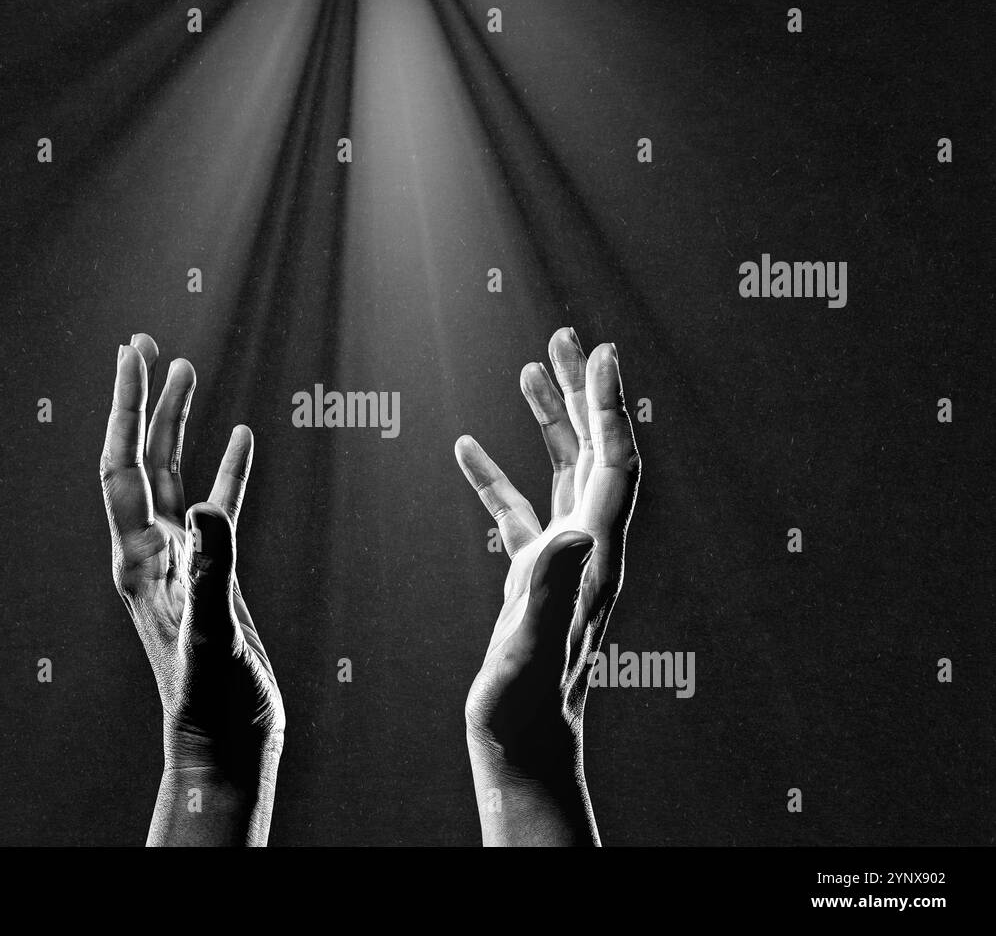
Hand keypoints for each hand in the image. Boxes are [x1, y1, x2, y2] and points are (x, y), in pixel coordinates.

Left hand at [100, 333, 283, 845]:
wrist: (225, 742)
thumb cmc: (212, 699)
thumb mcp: (213, 632)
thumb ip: (212, 568)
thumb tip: (207, 503)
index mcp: (140, 558)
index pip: (124, 465)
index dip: (127, 406)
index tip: (131, 353)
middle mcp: (152, 552)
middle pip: (141, 458)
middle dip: (143, 401)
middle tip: (147, 345)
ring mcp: (182, 562)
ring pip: (175, 475)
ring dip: (179, 424)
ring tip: (188, 372)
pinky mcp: (212, 577)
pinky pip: (219, 508)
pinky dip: (229, 470)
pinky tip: (242, 441)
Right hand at [455, 329, 639, 844]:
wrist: (521, 743)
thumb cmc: (525, 703)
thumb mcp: (532, 644)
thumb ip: (551, 586)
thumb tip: (574, 532)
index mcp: (594, 554)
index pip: (615, 464)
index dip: (609, 406)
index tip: (600, 351)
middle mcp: (586, 549)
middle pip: (595, 454)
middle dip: (583, 393)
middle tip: (566, 337)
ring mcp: (558, 561)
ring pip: (562, 474)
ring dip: (550, 421)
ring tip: (530, 369)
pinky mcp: (531, 578)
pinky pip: (517, 511)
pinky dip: (495, 475)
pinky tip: (466, 448)